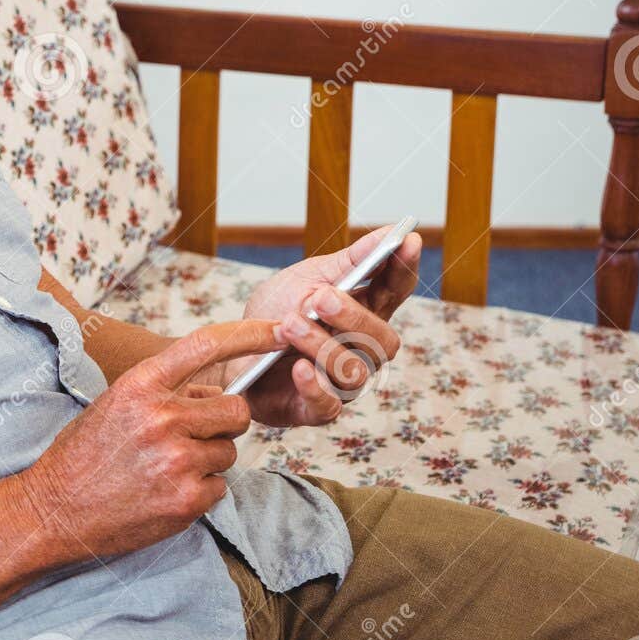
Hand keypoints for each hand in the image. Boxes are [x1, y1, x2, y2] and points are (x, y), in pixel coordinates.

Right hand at [18, 319, 292, 559]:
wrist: (54, 510)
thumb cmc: (84, 455)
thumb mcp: (116, 405)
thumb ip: (166, 392)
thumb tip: (217, 393)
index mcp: (140, 385)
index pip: (208, 345)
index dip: (251, 334)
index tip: (281, 330)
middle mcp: (161, 417)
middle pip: (236, 410)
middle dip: (223, 424)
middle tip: (192, 437)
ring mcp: (176, 459)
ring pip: (229, 452)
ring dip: (207, 461)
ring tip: (164, 470)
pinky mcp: (186, 499)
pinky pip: (220, 487)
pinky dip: (199, 492)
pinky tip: (163, 494)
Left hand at [235, 225, 422, 427]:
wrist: (231, 351)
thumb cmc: (274, 313)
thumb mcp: (306, 279)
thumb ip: (349, 263)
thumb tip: (393, 231)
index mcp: (364, 312)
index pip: (396, 291)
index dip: (405, 268)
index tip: (408, 240)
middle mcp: (361, 350)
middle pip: (383, 339)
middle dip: (355, 316)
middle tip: (321, 298)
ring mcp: (341, 382)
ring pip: (355, 370)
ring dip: (321, 344)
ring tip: (288, 324)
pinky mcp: (314, 409)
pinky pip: (328, 405)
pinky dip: (314, 386)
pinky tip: (298, 367)